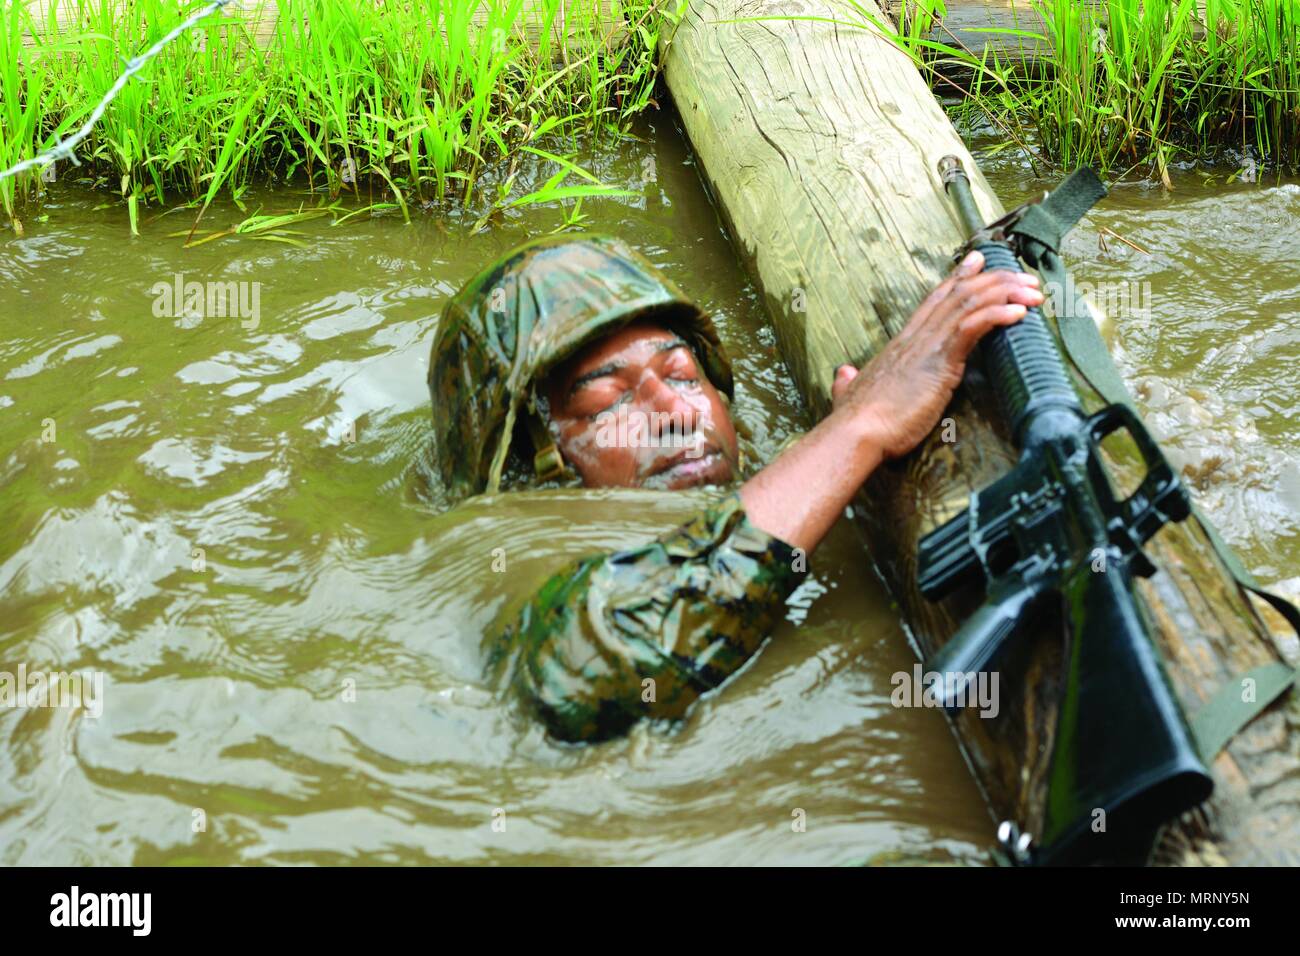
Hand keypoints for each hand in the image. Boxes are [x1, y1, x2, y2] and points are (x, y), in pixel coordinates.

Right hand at [831, 249, 1043, 458]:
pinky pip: (972, 328)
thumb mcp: (849, 396)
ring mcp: (927, 347)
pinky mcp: (939, 363)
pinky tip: (1019, 313)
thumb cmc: (855, 422)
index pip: (934, 302)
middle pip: (959, 294)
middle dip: (996, 281)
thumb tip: (844, 374)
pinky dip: (997, 315)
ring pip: (970, 304)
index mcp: (901, 344)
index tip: (979, 261)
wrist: (855, 433)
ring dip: (1006, 294)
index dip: (958, 278)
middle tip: (1025, 277)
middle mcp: (915, 338)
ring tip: (1033, 293)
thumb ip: (847, 383)